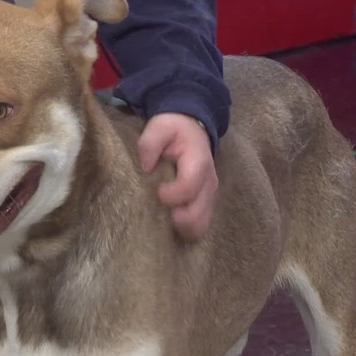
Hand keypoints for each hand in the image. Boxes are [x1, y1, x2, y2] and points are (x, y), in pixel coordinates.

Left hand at [137, 112, 218, 240]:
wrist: (193, 129)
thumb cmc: (174, 130)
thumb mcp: (160, 127)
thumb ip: (150, 143)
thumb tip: (145, 167)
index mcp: (198, 163)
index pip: (188, 188)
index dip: (171, 195)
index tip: (157, 192)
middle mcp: (209, 182)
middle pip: (198, 214)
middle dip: (176, 219)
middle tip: (160, 210)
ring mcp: (209, 196)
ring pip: (201, 225)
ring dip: (182, 227)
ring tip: (165, 218)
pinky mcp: (206, 204)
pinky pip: (200, 225)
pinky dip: (186, 228)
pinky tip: (171, 222)